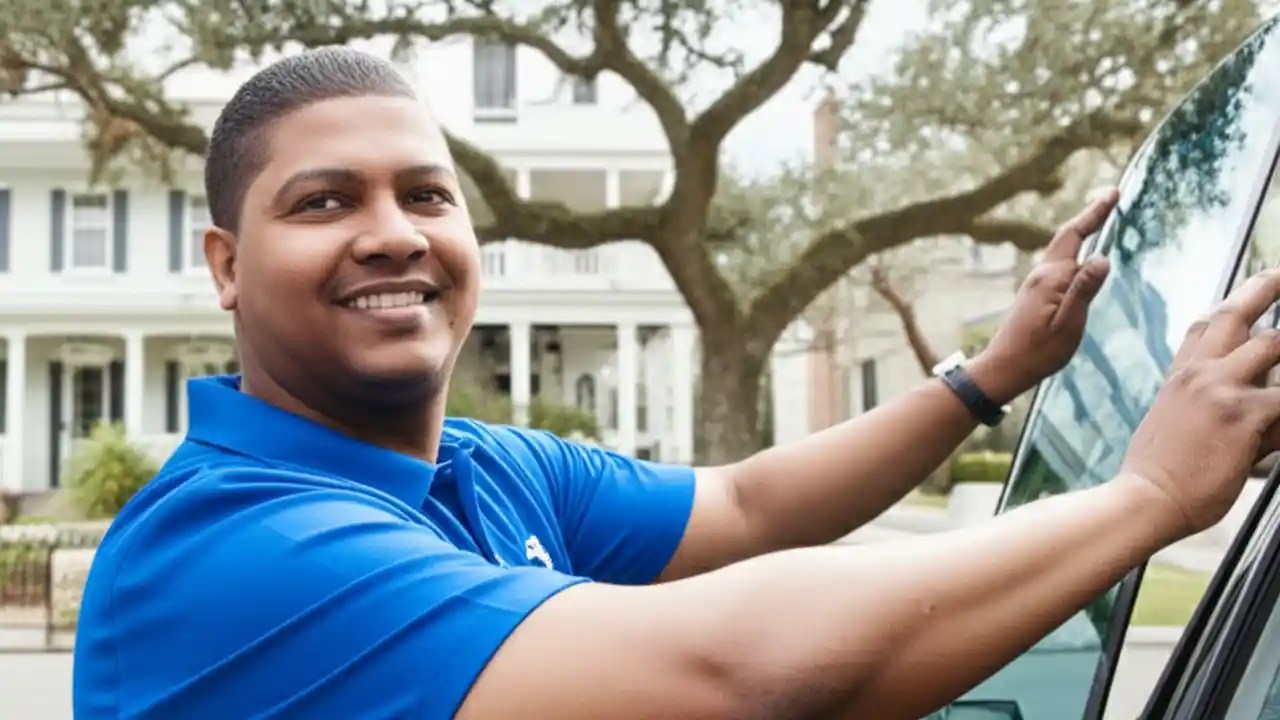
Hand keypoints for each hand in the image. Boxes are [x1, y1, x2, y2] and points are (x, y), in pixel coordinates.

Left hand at [970, 190, 1117, 402]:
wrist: (1004, 367)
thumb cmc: (1038, 351)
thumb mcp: (1068, 324)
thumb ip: (1084, 291)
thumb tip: (1102, 258)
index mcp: (1050, 277)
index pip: (1075, 236)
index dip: (1094, 214)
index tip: (1112, 194)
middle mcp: (1041, 274)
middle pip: (1068, 237)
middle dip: (1090, 217)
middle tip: (1110, 197)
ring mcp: (1037, 283)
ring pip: (1064, 251)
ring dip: (1082, 233)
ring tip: (1101, 218)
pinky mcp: (1036, 294)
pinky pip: (1061, 265)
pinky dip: (1076, 252)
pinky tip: (1083, 258)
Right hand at [1120, 270, 1279, 536]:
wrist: (1143, 499)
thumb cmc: (1156, 476)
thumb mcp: (1173, 430)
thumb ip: (1211, 410)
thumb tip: (1260, 415)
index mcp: (1180, 378)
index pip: (1205, 328)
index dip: (1232, 307)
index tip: (1250, 294)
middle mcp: (1198, 375)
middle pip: (1235, 316)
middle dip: (1264, 289)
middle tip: (1277, 276)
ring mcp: (1221, 390)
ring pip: (1273, 345)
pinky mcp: (1244, 415)